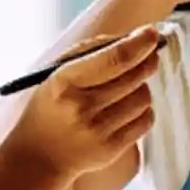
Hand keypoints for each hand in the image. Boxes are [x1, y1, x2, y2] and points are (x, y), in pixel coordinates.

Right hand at [1, 28, 160, 178]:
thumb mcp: (58, 73)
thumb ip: (93, 51)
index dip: (139, 43)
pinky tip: (127, 108)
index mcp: (65, 81)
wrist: (38, 156)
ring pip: (143, 97)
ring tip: (127, 87)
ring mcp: (97, 130)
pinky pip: (145, 120)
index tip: (151, 33)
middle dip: (147, 60)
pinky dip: (142, 110)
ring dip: (142, 87)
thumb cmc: (52, 106)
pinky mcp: (111, 149)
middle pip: (134, 76)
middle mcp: (81, 106)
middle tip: (149, 54)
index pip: (114, 58)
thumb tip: (135, 39)